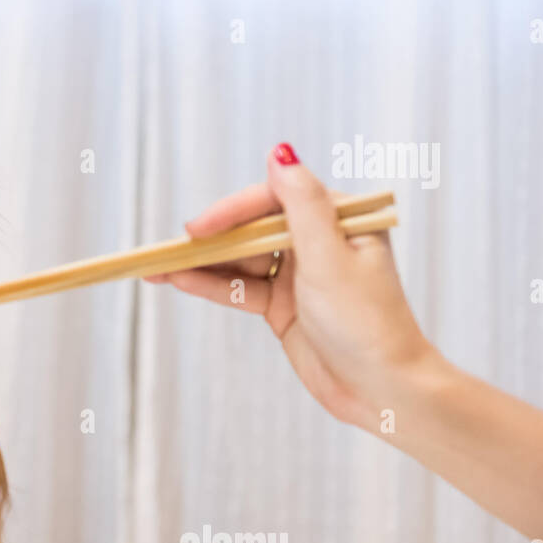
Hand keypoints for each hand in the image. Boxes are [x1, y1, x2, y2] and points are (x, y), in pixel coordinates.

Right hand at [148, 143, 436, 431]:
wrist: (382, 390)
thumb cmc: (367, 323)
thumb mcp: (330, 258)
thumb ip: (302, 205)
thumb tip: (281, 153)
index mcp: (340, 220)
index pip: (275, 199)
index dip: (233, 210)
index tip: (199, 228)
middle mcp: (319, 242)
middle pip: (253, 229)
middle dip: (212, 238)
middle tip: (173, 246)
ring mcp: (300, 275)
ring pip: (242, 260)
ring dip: (204, 264)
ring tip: (159, 268)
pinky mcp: (284, 306)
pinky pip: (242, 288)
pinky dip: (212, 286)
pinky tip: (180, 281)